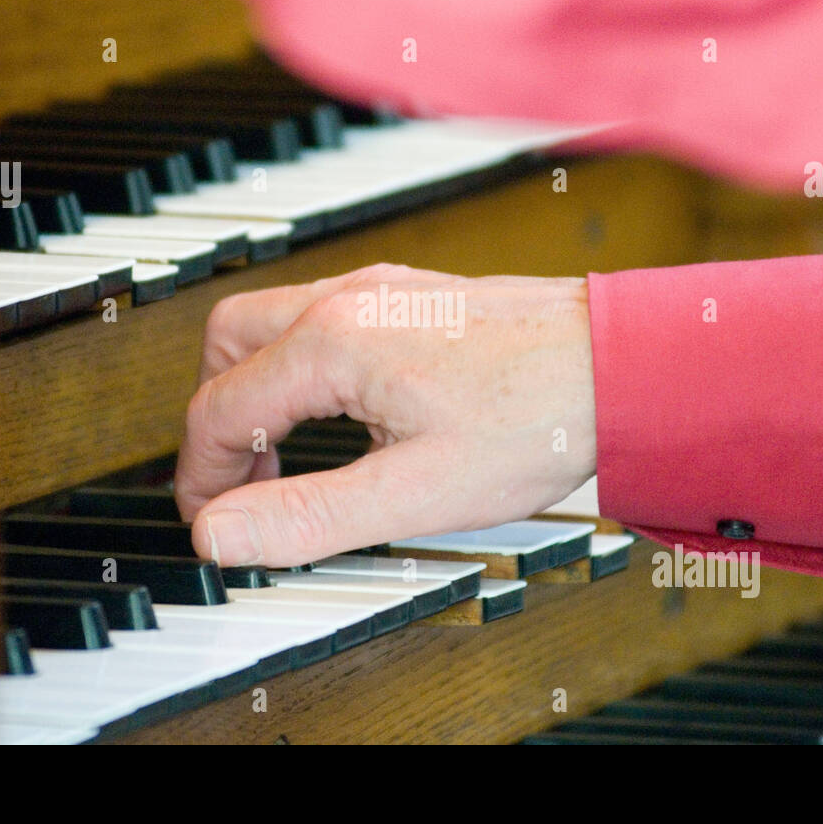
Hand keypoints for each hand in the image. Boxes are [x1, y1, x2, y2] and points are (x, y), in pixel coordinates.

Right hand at [175, 263, 595, 565]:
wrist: (621, 363)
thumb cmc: (537, 419)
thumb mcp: (415, 493)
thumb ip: (308, 516)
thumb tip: (221, 534)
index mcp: (334, 343)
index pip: (221, 407)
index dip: (202, 474)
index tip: (211, 520)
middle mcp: (348, 300)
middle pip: (227, 344)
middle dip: (219, 415)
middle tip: (241, 480)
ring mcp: (381, 290)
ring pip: (273, 324)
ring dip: (260, 388)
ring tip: (289, 456)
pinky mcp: (410, 297)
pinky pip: (322, 319)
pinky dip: (304, 368)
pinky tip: (343, 415)